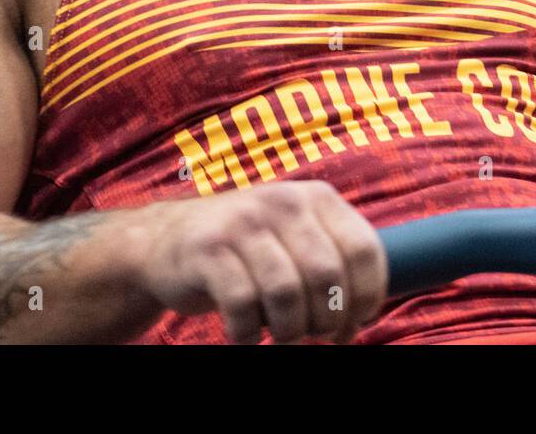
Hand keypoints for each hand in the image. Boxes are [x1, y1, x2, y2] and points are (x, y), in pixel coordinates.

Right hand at [128, 180, 386, 343]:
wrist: (168, 241)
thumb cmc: (249, 251)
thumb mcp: (297, 238)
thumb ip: (333, 263)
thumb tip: (360, 319)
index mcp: (317, 198)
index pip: (363, 249)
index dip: (366, 297)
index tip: (354, 323)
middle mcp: (284, 202)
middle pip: (328, 276)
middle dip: (328, 320)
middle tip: (316, 336)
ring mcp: (244, 222)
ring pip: (286, 293)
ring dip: (289, 331)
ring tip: (283, 336)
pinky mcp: (208, 249)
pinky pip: (242, 305)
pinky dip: (248, 333)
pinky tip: (246, 334)